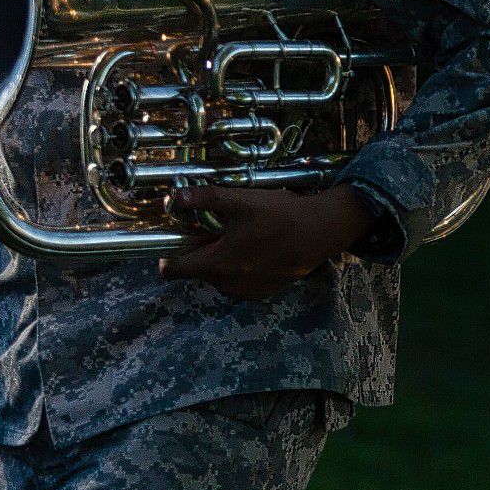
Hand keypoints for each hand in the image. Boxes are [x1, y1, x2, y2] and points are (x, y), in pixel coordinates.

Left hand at [157, 185, 376, 300]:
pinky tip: (258, 249)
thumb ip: (205, 199)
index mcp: (215, 265)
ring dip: (222, 260)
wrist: (320, 233)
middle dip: (202, 251)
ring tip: (241, 238)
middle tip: (219, 229)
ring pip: (219, 277)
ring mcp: (246, 292)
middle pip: (198, 271)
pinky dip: (242, 268)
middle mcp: (227, 285)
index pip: (173, 270)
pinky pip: (240, 282)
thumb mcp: (240, 201)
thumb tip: (177, 196)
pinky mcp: (264, 293)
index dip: (169, 254)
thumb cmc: (279, 216)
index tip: (178, 239)